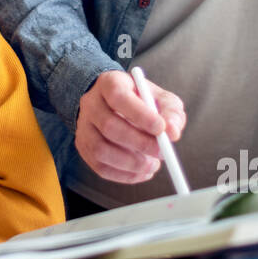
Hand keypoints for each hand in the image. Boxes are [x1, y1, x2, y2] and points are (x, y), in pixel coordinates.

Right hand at [75, 69, 185, 183]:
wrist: (115, 105)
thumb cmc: (142, 101)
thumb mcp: (160, 98)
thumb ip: (170, 112)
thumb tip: (173, 132)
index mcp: (109, 83)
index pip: (118, 96)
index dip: (140, 114)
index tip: (161, 128)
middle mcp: (91, 103)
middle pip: (108, 125)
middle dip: (139, 143)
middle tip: (162, 152)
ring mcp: (84, 127)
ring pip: (101, 150)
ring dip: (131, 163)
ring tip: (153, 164)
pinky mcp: (84, 147)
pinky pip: (100, 167)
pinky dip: (124, 175)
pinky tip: (142, 171)